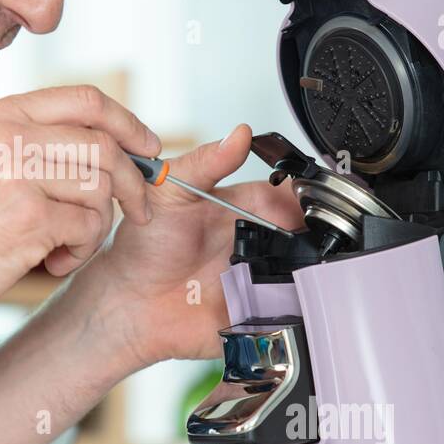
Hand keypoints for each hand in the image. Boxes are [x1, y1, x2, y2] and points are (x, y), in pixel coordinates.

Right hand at [0, 85, 161, 324]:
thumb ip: (37, 145)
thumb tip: (116, 146)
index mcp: (5, 114)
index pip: (88, 100)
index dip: (129, 123)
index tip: (149, 148)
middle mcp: (12, 135)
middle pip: (106, 147)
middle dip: (134, 184)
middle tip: (138, 213)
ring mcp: (19, 174)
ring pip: (102, 191)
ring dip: (98, 228)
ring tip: (67, 247)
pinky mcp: (28, 218)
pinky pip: (88, 229)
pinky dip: (79, 253)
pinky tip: (50, 264)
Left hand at [77, 123, 304, 367]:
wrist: (131, 302)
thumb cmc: (146, 245)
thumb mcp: (170, 192)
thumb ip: (205, 163)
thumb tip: (240, 133)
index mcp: (246, 206)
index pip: (290, 196)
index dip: (304, 198)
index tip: (307, 202)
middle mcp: (260, 240)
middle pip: (306, 233)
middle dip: (313, 235)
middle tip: (296, 239)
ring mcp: (263, 276)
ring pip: (305, 270)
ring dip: (307, 270)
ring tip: (286, 269)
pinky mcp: (260, 310)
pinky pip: (291, 308)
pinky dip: (295, 304)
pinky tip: (280, 298)